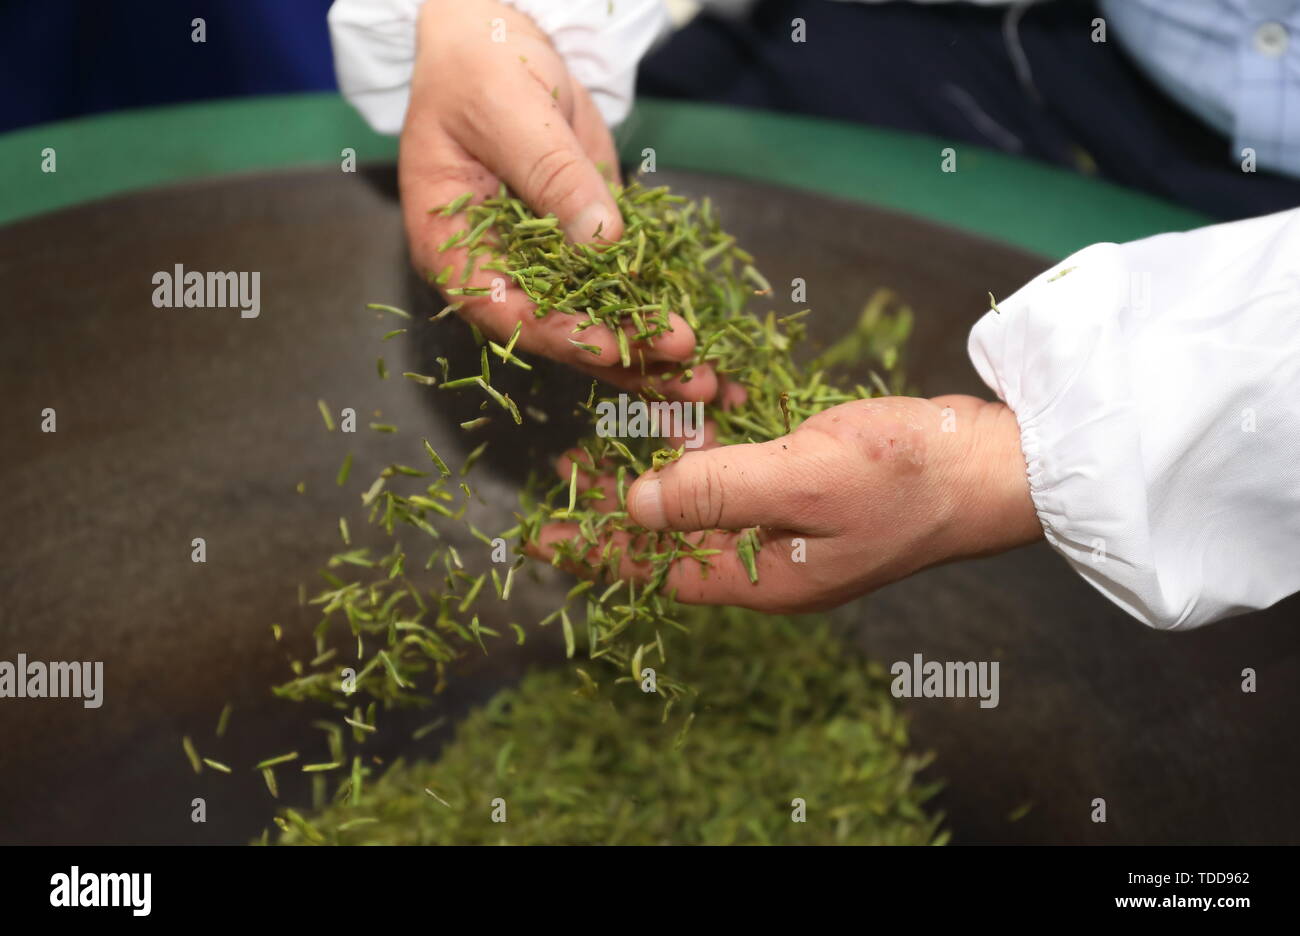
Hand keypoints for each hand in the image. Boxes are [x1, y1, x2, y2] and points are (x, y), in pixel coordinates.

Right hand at [401, 0, 713, 400]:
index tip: (621, 346)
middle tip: (692, 378)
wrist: (497, 39)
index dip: (566, 336)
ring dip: (654, 357)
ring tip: (712, 382)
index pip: (509, 313)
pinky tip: (710, 346)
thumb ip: (550, 176)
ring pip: (599, 325)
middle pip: (563, 335)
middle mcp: (500, 273)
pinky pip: (626, 292)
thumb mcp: (507, 110)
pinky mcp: (588, 248)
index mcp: (455, 251)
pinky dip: (664, 316)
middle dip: (629, 359)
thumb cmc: (479, 68)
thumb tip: (601, 242)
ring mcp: (546, 267)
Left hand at [536, 396, 1042, 612]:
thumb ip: (716, 490)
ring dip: (672, 452)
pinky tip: (705, 392)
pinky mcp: (815, 484)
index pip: (653, 569)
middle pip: (672, 531)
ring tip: (627, 413)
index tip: (538, 535)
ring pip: (707, 491)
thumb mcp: (804, 478)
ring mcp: (793, 521)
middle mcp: (768, 557)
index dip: (594, 551)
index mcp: (760, 575)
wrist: (996, 464)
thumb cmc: (907, 476)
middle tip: (571, 456)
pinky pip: (750, 462)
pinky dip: (725, 430)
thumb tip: (636, 506)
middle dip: (621, 493)